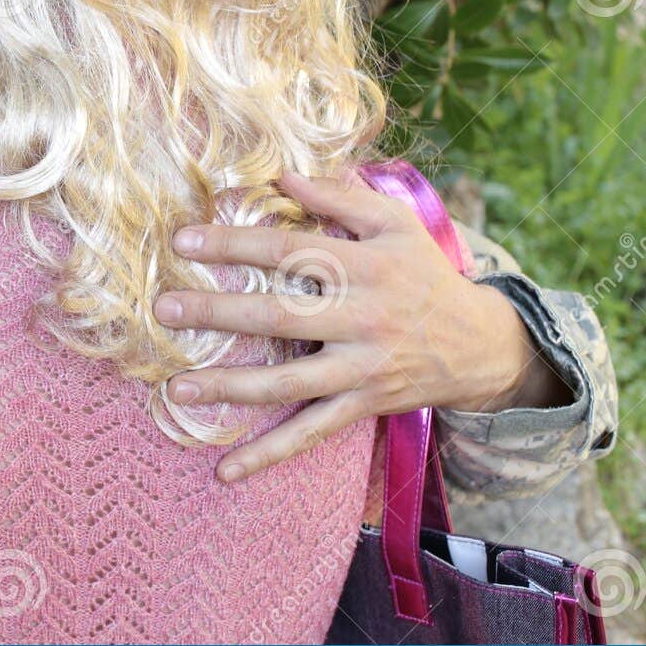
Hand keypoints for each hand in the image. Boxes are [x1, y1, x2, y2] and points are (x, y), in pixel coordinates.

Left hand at [152, 170, 565, 482]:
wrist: (481, 344)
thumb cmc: (423, 273)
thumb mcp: (395, 223)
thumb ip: (339, 196)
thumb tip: (280, 175)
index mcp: (365, 267)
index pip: (288, 252)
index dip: (234, 245)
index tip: (183, 241)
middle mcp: (362, 319)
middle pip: (280, 317)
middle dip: (218, 313)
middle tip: (165, 309)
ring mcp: (361, 368)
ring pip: (288, 383)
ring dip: (230, 387)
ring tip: (177, 387)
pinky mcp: (362, 406)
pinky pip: (309, 434)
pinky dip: (268, 455)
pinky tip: (225, 470)